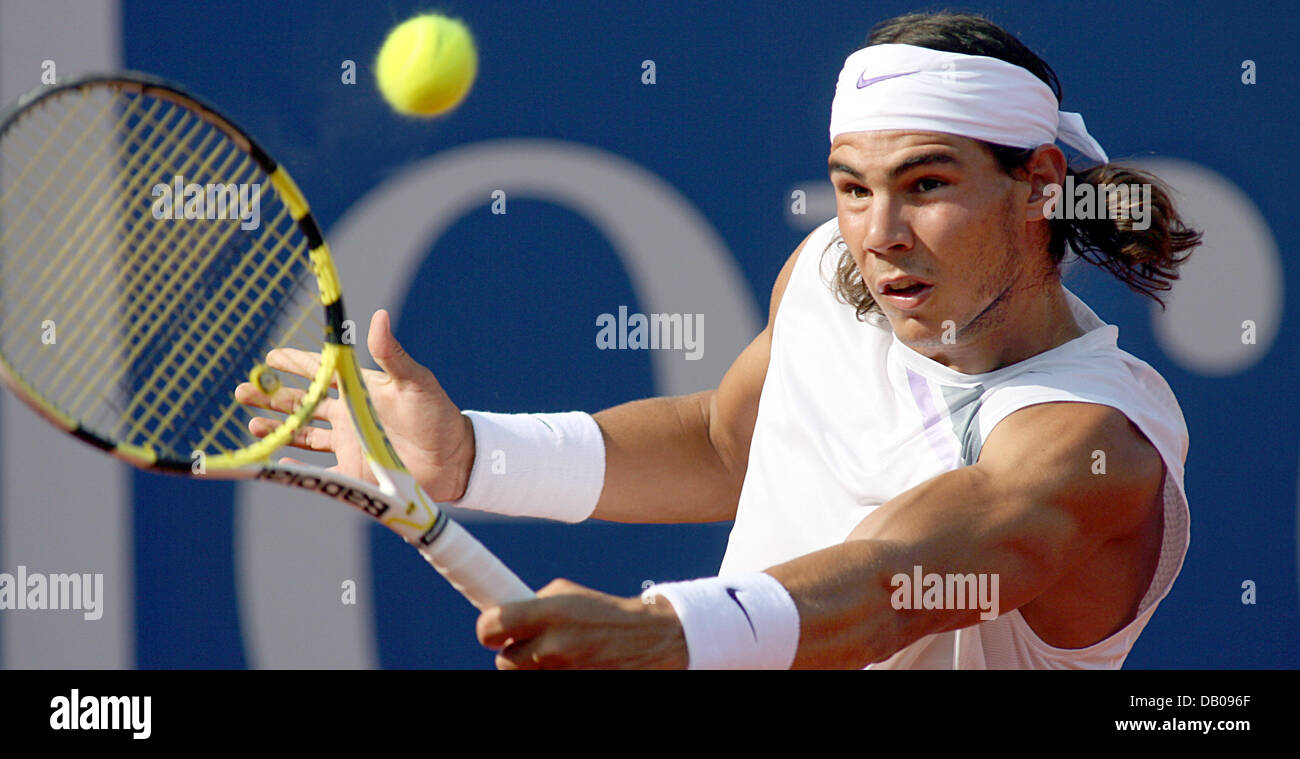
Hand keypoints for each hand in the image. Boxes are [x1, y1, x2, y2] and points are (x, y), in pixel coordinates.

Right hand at [234, 309, 476, 501]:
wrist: (454, 459)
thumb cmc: (436, 415)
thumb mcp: (414, 381)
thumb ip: (392, 354)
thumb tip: (379, 315)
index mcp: (359, 388)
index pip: (320, 371)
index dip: (294, 363)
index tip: (269, 356)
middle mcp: (349, 413)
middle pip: (301, 402)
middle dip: (271, 396)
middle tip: (242, 390)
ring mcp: (349, 441)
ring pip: (302, 433)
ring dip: (276, 427)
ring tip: (251, 423)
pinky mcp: (353, 468)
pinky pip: (317, 467)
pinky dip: (295, 465)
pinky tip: (275, 461)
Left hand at [477, 579, 687, 669]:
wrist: (650, 641)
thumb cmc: (605, 614)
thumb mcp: (569, 594)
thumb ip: (533, 604)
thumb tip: (500, 615)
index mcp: (549, 613)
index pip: (489, 628)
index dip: (490, 630)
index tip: (496, 633)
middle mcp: (553, 647)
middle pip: (504, 663)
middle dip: (516, 655)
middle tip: (535, 647)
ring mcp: (565, 674)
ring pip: (524, 677)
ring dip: (536, 669)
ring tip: (561, 656)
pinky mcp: (573, 689)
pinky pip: (546, 684)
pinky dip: (554, 676)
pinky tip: (574, 666)